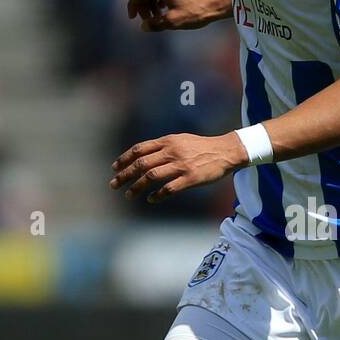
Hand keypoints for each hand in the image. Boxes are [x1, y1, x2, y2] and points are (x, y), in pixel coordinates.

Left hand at [110, 131, 247, 202]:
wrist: (225, 151)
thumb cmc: (202, 147)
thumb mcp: (181, 140)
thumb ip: (163, 146)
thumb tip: (143, 155)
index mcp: (168, 141)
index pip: (139, 149)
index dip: (124, 159)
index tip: (115, 168)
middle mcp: (172, 152)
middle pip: (141, 164)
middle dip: (124, 175)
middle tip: (114, 184)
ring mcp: (181, 166)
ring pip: (151, 177)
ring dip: (136, 187)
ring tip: (128, 195)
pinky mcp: (190, 179)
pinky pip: (168, 189)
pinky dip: (157, 195)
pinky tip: (150, 199)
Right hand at [126, 0, 230, 30]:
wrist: (218, 3)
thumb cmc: (196, 12)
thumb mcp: (174, 21)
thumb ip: (155, 24)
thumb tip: (144, 27)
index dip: (132, 4)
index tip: (134, 17)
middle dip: (140, 2)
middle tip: (145, 17)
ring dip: (150, 1)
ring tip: (157, 16)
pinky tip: (166, 9)